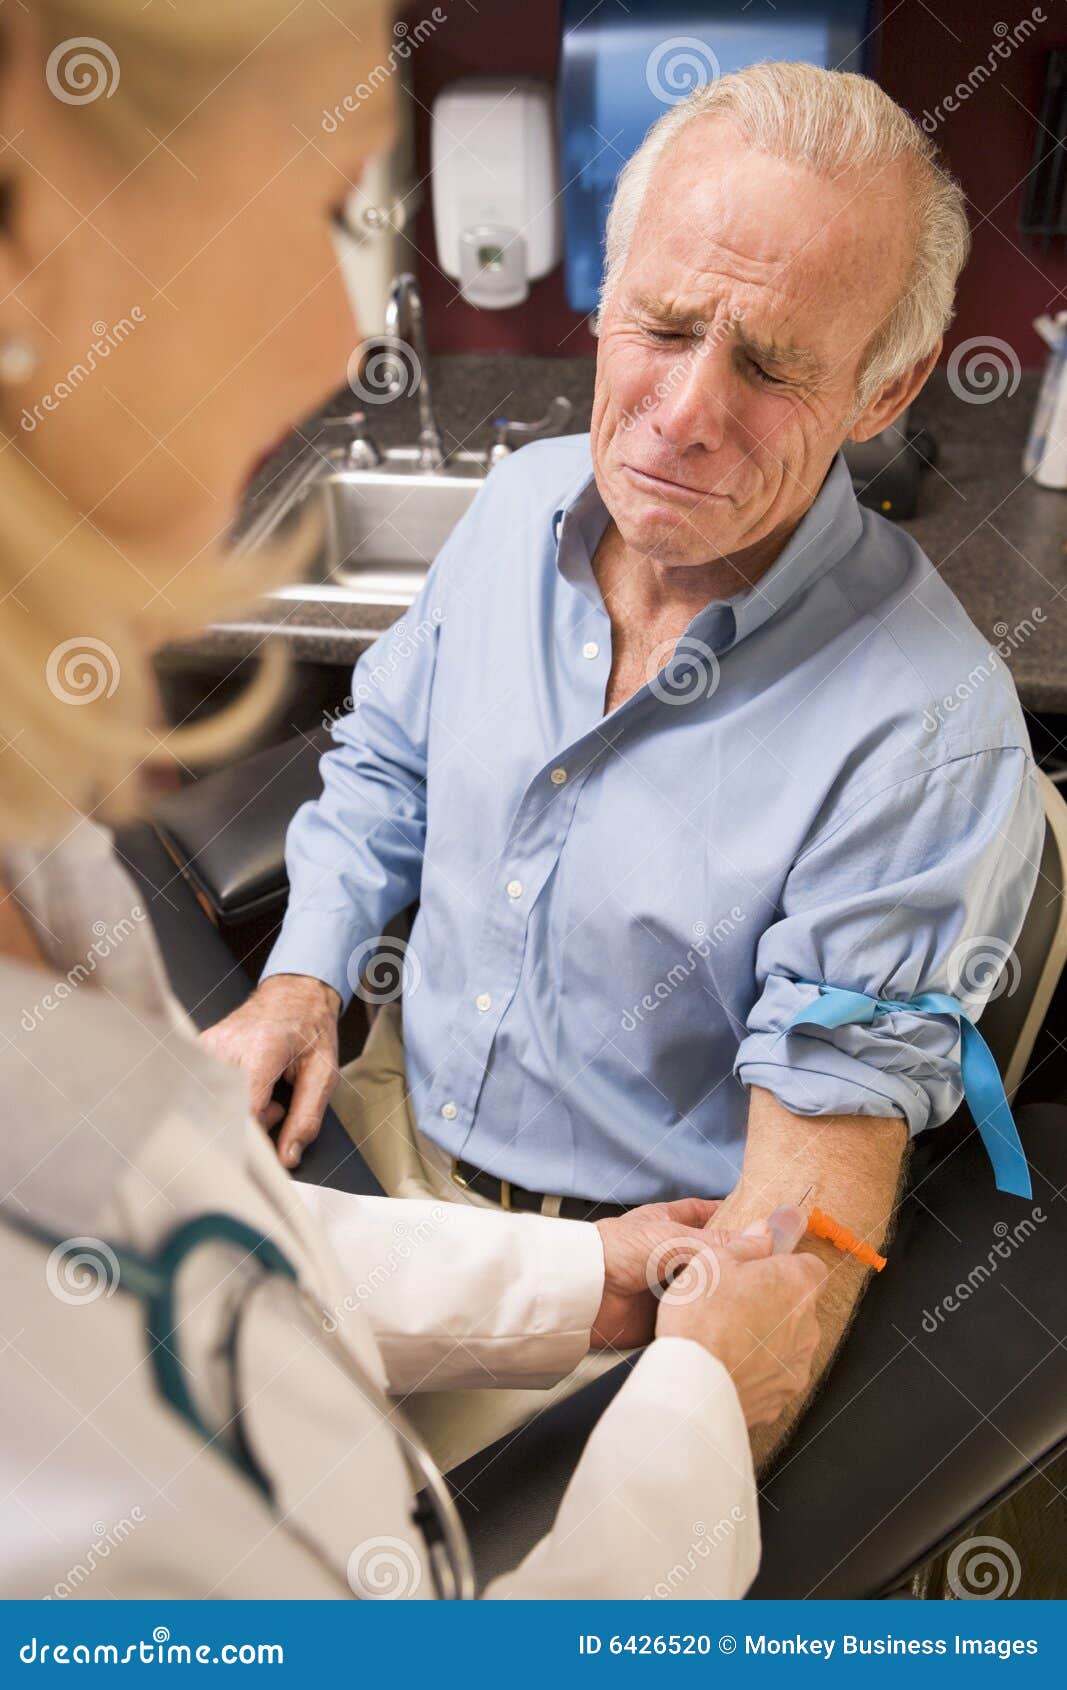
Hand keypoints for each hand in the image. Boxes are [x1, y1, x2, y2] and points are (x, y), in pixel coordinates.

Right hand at [200, 973, 340, 1168]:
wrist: (293, 994)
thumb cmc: (309, 1029)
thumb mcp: (323, 1073)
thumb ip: (307, 1117)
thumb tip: (288, 1156)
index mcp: (260, 1049)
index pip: (244, 1111)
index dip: (258, 1139)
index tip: (272, 1150)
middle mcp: (225, 1046)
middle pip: (223, 1112)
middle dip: (250, 1127)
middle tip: (275, 1110)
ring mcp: (207, 1047)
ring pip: (211, 1105)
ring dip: (237, 1113)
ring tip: (262, 1095)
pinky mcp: (198, 1051)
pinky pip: (206, 1091)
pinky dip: (227, 1100)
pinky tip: (244, 1089)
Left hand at [592, 1198, 769, 1350]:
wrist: (583, 1294)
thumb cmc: (617, 1251)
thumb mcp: (674, 1238)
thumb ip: (718, 1242)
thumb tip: (762, 1238)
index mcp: (667, 1223)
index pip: (704, 1213)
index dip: (730, 1214)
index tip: (761, 1219)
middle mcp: (669, 1253)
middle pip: (710, 1254)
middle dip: (736, 1259)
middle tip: (773, 1264)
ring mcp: (666, 1286)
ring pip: (705, 1289)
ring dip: (726, 1293)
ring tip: (764, 1295)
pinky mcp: (664, 1318)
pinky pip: (694, 1319)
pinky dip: (711, 1321)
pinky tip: (735, 1322)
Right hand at [655, 1229, 825, 1426]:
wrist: (694, 1389)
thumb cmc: (703, 1319)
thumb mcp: (714, 1263)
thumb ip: (746, 1245)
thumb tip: (764, 1232)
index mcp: (796, 1285)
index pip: (811, 1266)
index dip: (787, 1265)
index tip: (762, 1268)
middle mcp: (808, 1326)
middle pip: (799, 1306)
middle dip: (774, 1303)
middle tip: (734, 1303)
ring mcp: (797, 1366)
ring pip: (788, 1343)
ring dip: (767, 1338)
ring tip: (727, 1339)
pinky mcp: (782, 1399)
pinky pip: (774, 1376)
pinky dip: (758, 1371)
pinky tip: (728, 1367)